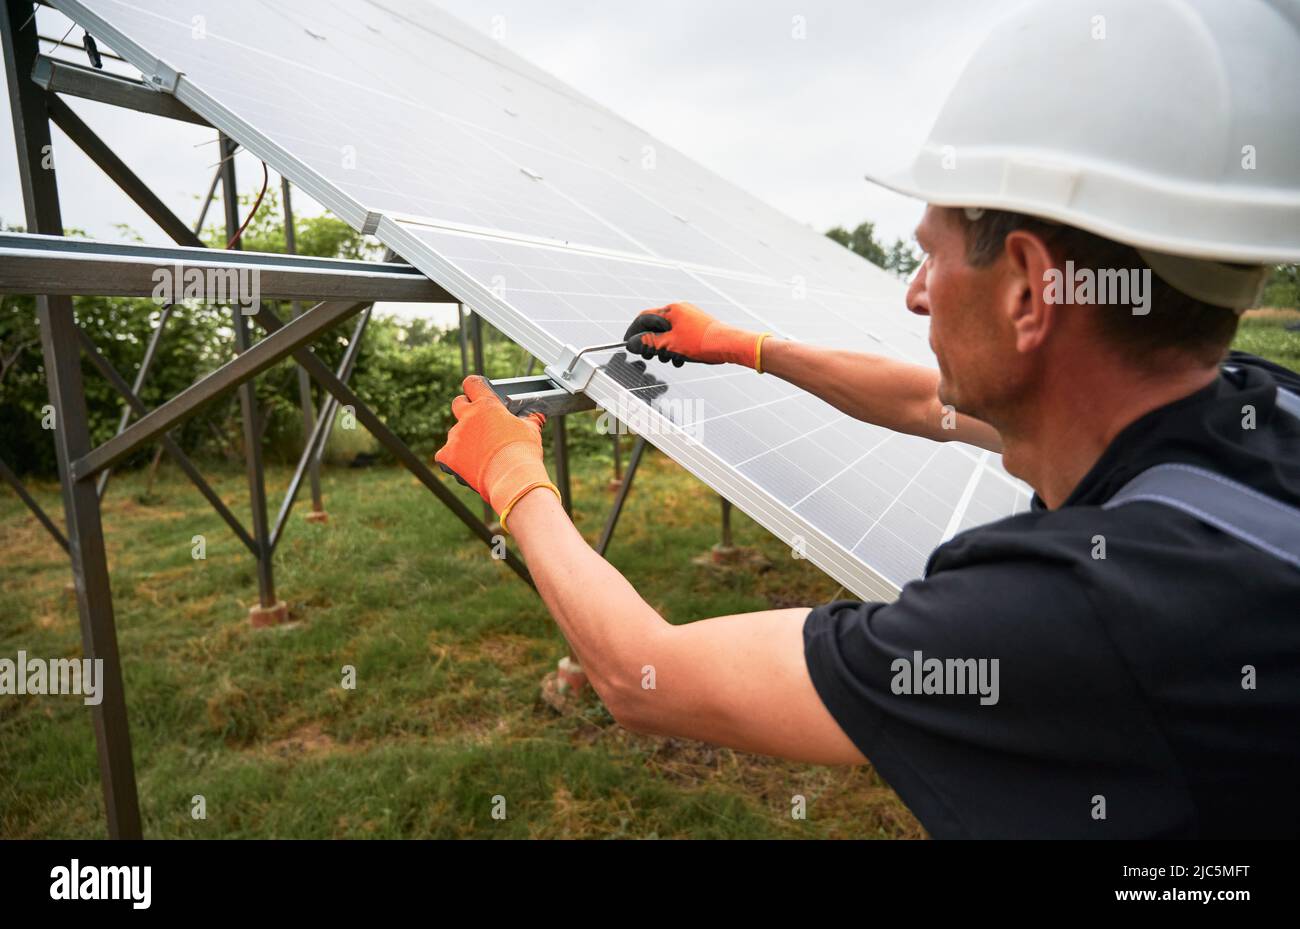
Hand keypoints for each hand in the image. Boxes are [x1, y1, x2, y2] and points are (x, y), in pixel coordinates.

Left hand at [434, 376, 560, 531]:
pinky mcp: (448, 456)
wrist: (512, 478)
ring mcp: (456, 437)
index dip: (474, 386)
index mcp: (487, 405)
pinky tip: (466, 466)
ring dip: (464, 439)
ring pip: (454, 433)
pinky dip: (453, 460)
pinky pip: (444, 455)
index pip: (473, 384)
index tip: (477, 391)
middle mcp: (467, 417)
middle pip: (458, 404)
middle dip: (465, 410)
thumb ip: (530, 419)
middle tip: (477, 422)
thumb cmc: (523, 453)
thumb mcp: (531, 430)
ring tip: (480, 454)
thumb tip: (537, 416)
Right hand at [624, 302, 770, 370]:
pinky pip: (680, 337)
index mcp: (671, 310)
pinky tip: (681, 360)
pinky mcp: (698, 328)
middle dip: (652, 344)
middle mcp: (680, 310)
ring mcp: (690, 318)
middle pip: (656, 327)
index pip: (644, 317)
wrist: (729, 345)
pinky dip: (676, 349)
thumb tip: (631, 344)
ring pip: (668, 334)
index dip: (633, 332)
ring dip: (665, 349)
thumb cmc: (701, 343)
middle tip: (651, 356)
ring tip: (670, 360)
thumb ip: (648, 343)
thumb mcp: (669, 345)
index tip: (628, 344)